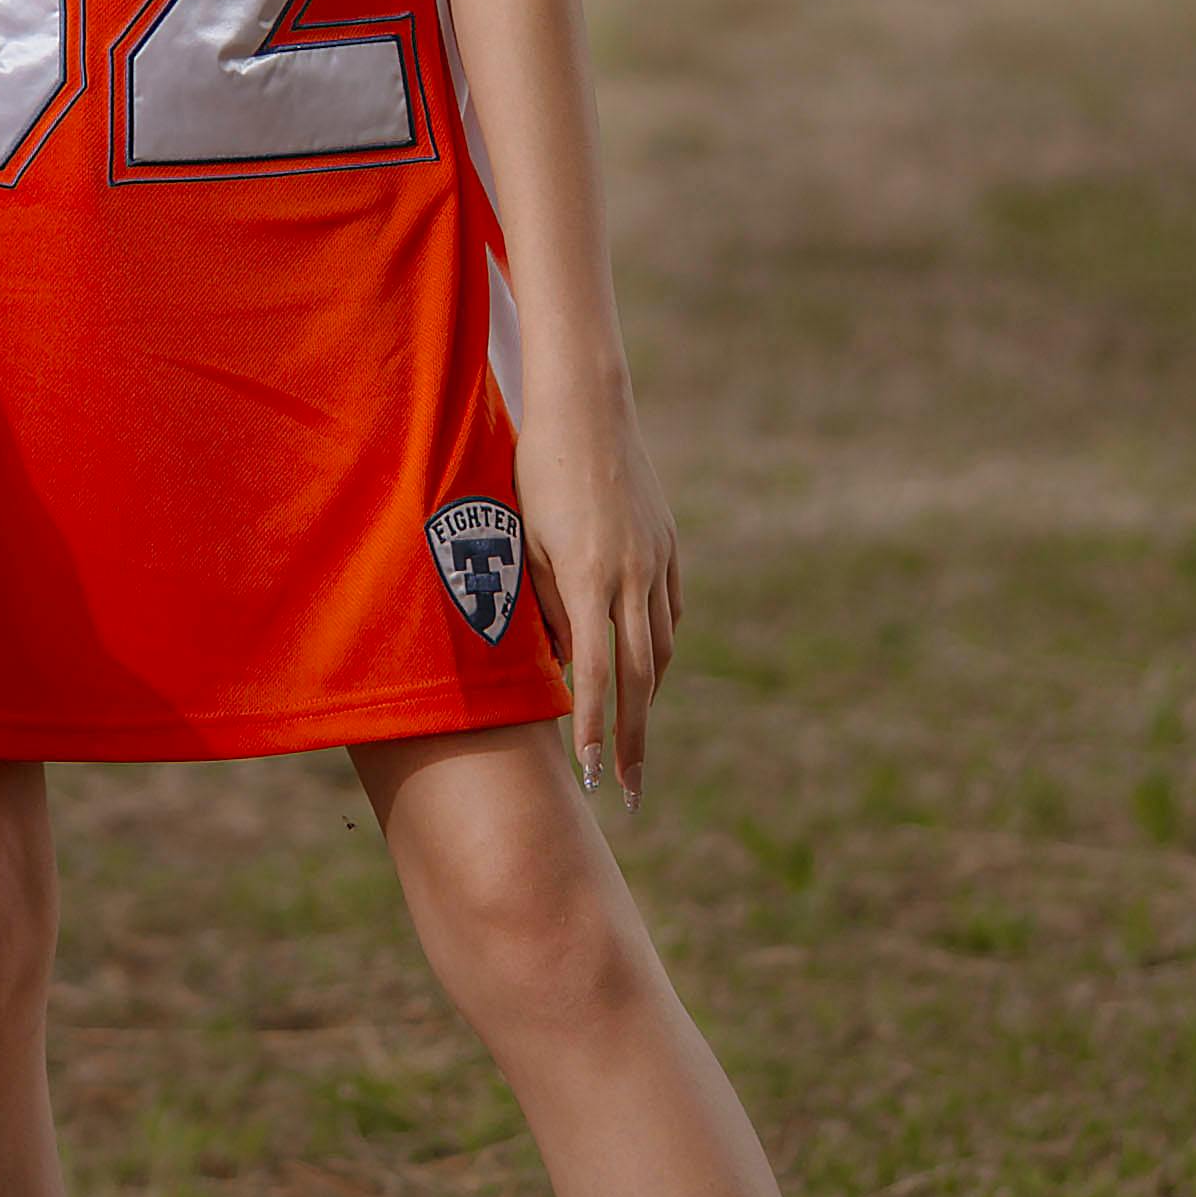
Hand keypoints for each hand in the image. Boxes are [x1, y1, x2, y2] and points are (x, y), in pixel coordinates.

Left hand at [526, 398, 682, 802]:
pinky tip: (648, 664)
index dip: (592, 727)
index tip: (592, 775)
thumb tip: (561, 663)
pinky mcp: (669, 544)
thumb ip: (544, 605)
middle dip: (634, 738)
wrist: (586, 406)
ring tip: (634, 735)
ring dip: (648, 695)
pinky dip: (660, 644)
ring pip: (662, 645)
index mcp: (588, 576)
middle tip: (632, 790)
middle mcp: (631, 575)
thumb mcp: (525, 540)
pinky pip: (670, 610)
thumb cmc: (535, 471)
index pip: (593, 672)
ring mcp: (657, 559)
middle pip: (641, 676)